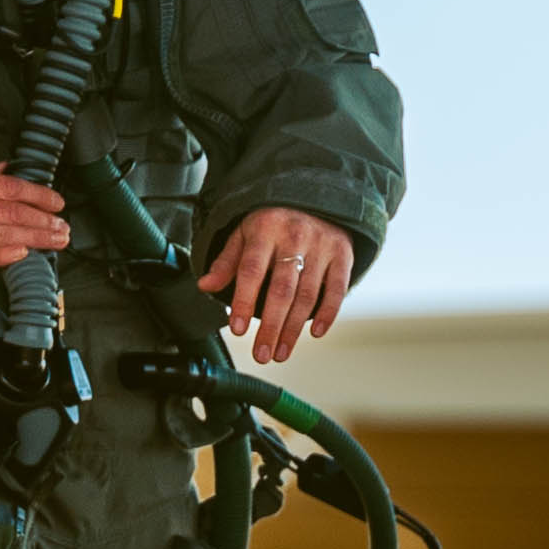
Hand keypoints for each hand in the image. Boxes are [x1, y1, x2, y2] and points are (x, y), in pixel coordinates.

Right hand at [0, 157, 69, 281]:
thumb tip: (4, 167)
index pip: (7, 186)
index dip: (37, 193)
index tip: (57, 201)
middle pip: (10, 212)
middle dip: (43, 220)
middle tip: (64, 227)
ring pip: (0, 236)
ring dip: (33, 239)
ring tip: (55, 241)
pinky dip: (2, 257)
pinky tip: (22, 255)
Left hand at [199, 208, 357, 364]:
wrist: (318, 193)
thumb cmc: (274, 220)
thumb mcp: (245, 232)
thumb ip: (227, 261)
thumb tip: (205, 286)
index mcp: (265, 230)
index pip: (251, 270)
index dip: (242, 300)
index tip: (236, 329)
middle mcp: (295, 236)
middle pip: (281, 289)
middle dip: (270, 326)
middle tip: (261, 354)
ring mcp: (322, 245)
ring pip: (307, 294)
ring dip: (294, 328)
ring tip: (280, 352)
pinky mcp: (343, 254)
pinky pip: (337, 288)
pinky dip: (328, 313)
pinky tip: (315, 333)